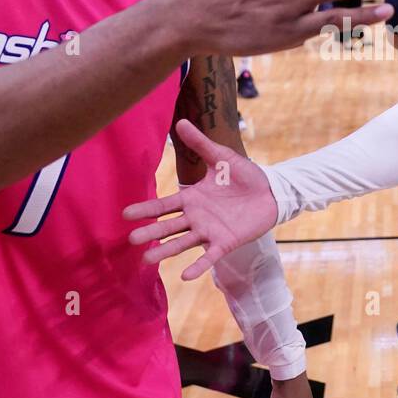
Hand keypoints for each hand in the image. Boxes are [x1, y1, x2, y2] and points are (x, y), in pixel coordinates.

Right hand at [124, 119, 277, 279]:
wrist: (271, 191)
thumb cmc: (244, 175)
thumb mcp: (221, 157)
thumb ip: (201, 144)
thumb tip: (181, 121)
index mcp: (192, 198)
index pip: (164, 206)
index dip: (146, 210)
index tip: (126, 214)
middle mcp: (196, 217)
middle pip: (168, 227)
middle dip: (151, 233)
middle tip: (132, 240)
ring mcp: (209, 231)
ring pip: (183, 243)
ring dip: (166, 251)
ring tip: (148, 260)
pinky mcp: (226, 242)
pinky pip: (209, 256)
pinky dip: (198, 266)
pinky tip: (184, 275)